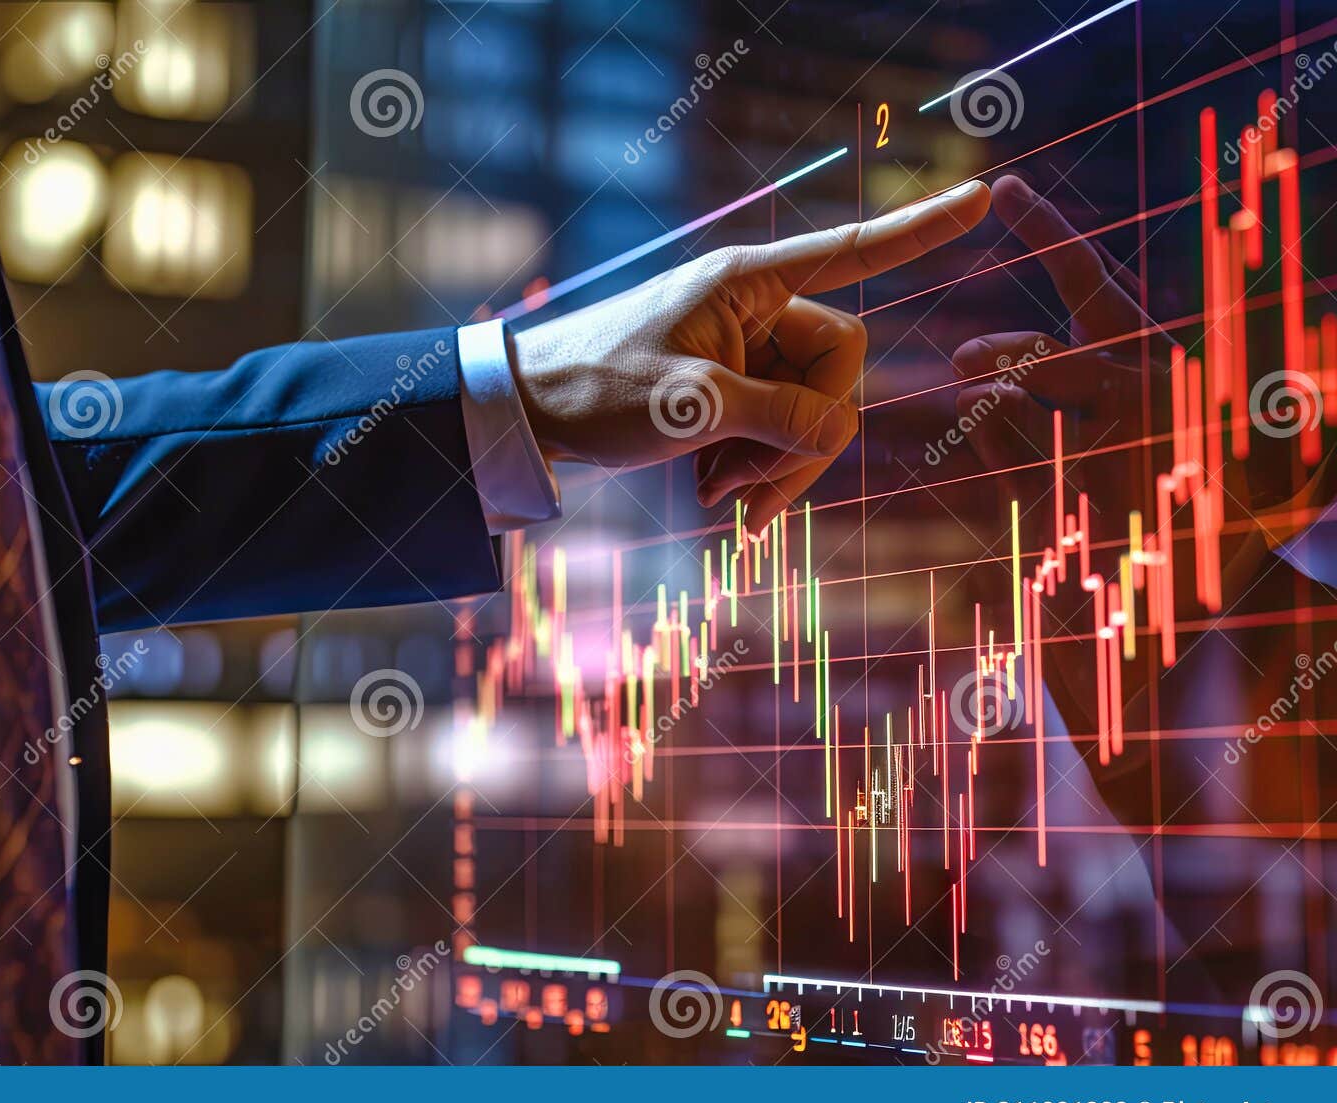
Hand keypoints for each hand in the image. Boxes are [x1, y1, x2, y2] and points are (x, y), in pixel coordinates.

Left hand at [510, 180, 990, 534]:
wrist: (526, 413)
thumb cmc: (595, 387)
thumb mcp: (691, 407)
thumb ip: (778, 418)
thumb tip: (841, 428)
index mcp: (748, 283)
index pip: (853, 251)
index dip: (921, 229)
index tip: (984, 195)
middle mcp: (756, 311)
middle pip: (837, 370)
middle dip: (803, 439)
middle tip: (743, 494)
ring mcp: (745, 352)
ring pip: (809, 412)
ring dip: (773, 465)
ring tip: (717, 500)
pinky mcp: (730, 390)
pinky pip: (777, 429)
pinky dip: (754, 468)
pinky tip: (712, 496)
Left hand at [950, 175, 1164, 553]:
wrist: (1232, 548)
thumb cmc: (1173, 466)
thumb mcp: (1131, 404)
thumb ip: (1062, 374)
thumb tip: (975, 381)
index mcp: (1149, 350)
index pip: (1090, 281)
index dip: (1047, 233)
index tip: (1006, 187)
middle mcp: (1136, 389)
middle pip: (1036, 355)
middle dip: (993, 355)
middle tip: (964, 359)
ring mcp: (1112, 448)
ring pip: (1008, 410)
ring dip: (985, 410)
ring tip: (988, 408)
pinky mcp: (1086, 502)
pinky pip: (1005, 466)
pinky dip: (993, 456)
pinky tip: (1012, 462)